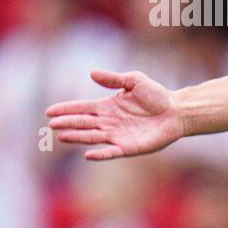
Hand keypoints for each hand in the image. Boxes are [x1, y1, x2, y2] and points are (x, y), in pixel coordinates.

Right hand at [45, 69, 183, 160]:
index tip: (50, 111)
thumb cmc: (157, 96)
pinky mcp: (129, 147)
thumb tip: (91, 73)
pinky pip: (111, 152)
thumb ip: (114, 79)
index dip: (67, 109)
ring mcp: (118, 135)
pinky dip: (100, 154)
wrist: (177, 112)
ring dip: (78, 137)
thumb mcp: (135, 81)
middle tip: (52, 125)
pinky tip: (88, 155)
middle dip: (68, 123)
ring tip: (62, 136)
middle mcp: (109, 122)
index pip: (82, 108)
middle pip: (84, 123)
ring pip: (93, 137)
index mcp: (108, 106)